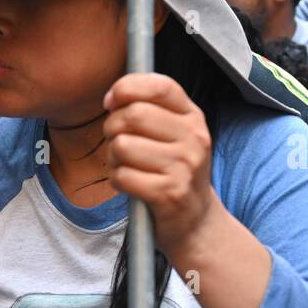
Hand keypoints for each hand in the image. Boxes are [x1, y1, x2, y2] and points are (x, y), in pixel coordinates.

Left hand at [102, 73, 217, 257]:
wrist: (196, 221)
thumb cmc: (173, 172)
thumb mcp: (172, 135)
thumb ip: (148, 110)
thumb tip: (112, 98)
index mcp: (193, 117)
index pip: (158, 86)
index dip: (125, 88)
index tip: (111, 102)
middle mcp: (193, 138)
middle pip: (133, 115)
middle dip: (111, 128)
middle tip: (117, 143)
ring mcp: (184, 166)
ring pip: (123, 146)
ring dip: (113, 158)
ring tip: (125, 166)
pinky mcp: (169, 193)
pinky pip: (122, 176)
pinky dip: (117, 180)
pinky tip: (129, 185)